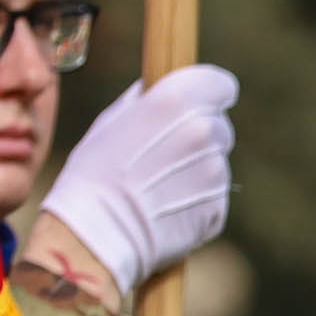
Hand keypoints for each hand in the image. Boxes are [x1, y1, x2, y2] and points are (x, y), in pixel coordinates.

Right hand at [35, 65, 239, 300]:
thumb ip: (146, 98)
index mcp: (178, 100)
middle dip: (196, 135)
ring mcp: (216, 171)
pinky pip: (212, 196)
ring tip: (154, 186)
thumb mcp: (111, 120)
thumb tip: (161, 87)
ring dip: (194, 169)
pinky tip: (163, 208)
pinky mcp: (218, 207)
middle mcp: (205, 130)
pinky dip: (194, 200)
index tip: (195, 105)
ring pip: (215, 162)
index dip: (208, 95)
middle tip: (159, 155)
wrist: (95, 231)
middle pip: (218, 125)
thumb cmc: (94, 172)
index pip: (221, 84)